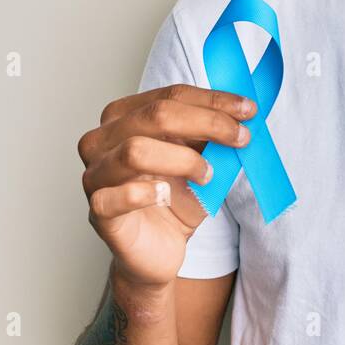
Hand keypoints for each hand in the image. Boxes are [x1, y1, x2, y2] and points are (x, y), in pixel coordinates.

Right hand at [78, 84, 253, 286]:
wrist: (158, 248)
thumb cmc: (175, 198)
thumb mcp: (200, 158)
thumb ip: (212, 135)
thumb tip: (244, 114)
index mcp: (125, 116)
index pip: (171, 95)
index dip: (213, 101)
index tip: (248, 110)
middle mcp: (101, 140)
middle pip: (156, 115)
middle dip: (208, 123)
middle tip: (240, 138)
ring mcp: (95, 175)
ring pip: (135, 151)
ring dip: (182, 160)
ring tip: (207, 175)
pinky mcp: (98, 211)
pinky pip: (113, 197)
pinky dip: (145, 193)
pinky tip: (166, 195)